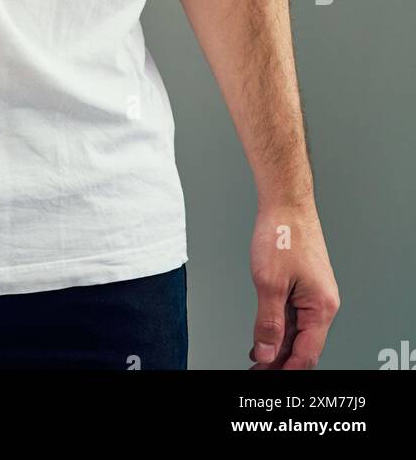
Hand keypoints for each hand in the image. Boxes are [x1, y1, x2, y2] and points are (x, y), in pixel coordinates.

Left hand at [248, 202, 339, 368]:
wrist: (286, 201)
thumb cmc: (283, 233)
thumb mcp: (269, 282)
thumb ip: (268, 322)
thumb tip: (266, 352)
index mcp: (321, 305)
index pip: (306, 353)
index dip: (285, 369)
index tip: (266, 376)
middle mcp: (322, 302)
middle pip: (302, 344)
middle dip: (280, 360)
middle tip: (257, 371)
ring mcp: (313, 293)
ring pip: (296, 330)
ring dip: (277, 344)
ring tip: (256, 358)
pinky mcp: (303, 284)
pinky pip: (292, 314)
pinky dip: (278, 326)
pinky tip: (262, 335)